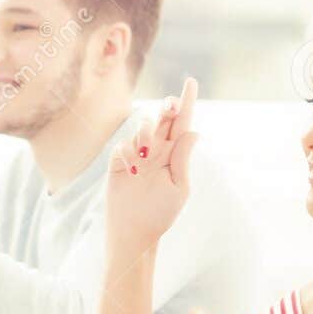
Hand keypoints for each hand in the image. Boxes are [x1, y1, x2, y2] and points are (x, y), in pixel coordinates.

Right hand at [104, 77, 198, 256]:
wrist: (133, 232)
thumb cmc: (159, 214)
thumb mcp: (178, 187)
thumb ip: (182, 159)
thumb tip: (193, 131)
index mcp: (175, 156)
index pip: (182, 124)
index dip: (186, 102)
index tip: (191, 82)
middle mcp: (157, 152)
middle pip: (163, 118)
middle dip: (167, 107)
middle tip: (169, 107)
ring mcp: (138, 155)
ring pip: (143, 126)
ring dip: (146, 132)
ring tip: (145, 153)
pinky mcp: (119, 162)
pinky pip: (123, 144)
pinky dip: (127, 151)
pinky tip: (131, 168)